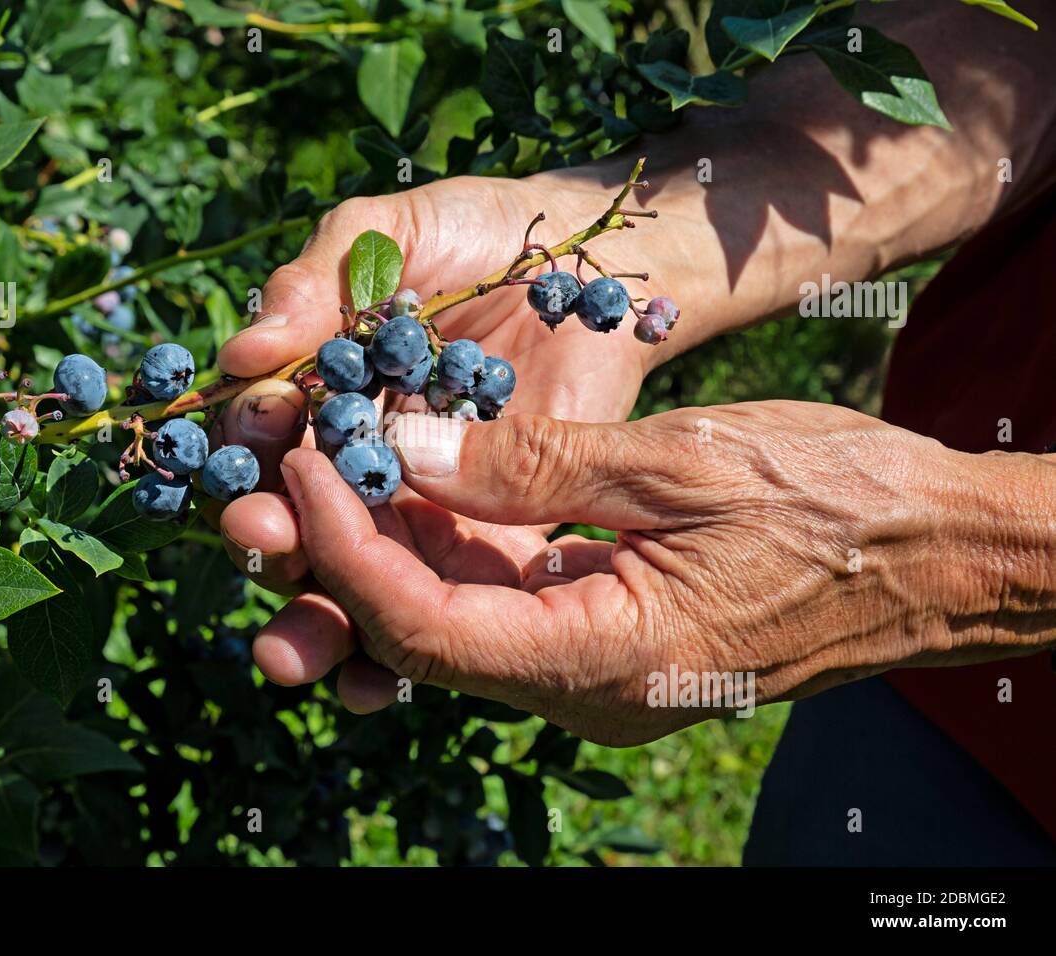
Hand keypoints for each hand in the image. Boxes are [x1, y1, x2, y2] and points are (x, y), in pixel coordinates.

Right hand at [210, 171, 674, 707]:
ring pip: (355, 574)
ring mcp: (419, 503)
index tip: (253, 456)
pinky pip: (439, 599)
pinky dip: (400, 650)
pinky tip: (372, 683)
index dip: (247, 452)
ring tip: (296, 649)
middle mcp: (356, 456)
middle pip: (295, 518)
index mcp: (317, 390)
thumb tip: (240, 352)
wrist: (592, 261)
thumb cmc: (480, 230)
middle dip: (271, 539)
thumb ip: (316, 281)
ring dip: (317, 616)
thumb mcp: (391, 234)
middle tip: (265, 541)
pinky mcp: (486, 538)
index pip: (260, 437)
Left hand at [273, 401, 1052, 744]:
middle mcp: (588, 689)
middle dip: (345, 549)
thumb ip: (538, 465)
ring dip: (390, 545)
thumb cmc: (837, 502)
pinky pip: (500, 605)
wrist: (937, 556)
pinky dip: (451, 545)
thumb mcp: (685, 464)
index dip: (348, 549)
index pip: (427, 628)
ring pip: (452, 621)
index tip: (305, 464)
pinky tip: (420, 478)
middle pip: (421, 635)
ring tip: (339, 456)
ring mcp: (596, 673)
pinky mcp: (606, 641)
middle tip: (294, 456)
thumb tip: (407, 449)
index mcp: (608, 660)